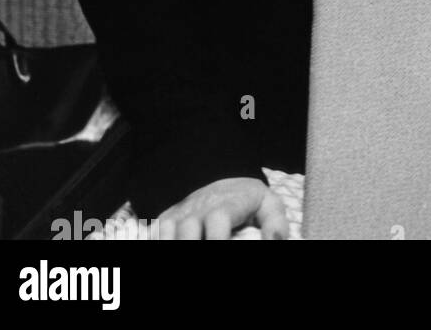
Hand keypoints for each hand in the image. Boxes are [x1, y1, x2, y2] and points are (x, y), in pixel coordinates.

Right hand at [157, 177, 287, 240]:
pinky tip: (172, 243)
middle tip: (202, 251)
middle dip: (191, 243)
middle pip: (188, 229)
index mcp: (227, 203)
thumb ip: (275, 222)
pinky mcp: (166, 220)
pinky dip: (160, 239)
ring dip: (174, 241)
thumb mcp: (267, 205)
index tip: (220, 244)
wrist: (222, 180)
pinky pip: (155, 232)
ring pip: (167, 231)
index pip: (218, 218)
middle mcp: (200, 207)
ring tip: (186, 247)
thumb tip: (275, 240)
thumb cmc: (246, 201)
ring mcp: (180, 213)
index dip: (217, 237)